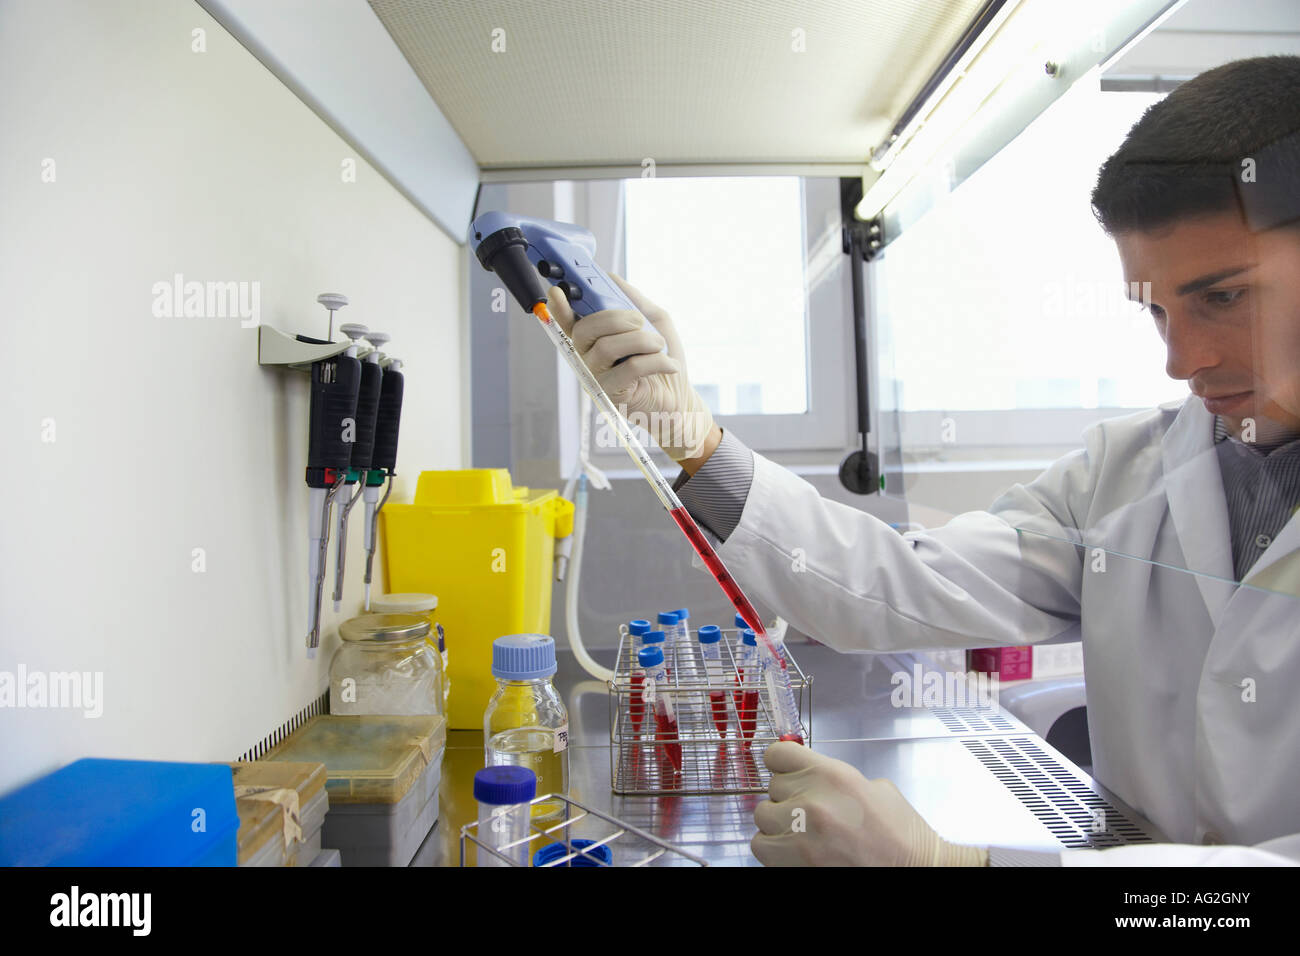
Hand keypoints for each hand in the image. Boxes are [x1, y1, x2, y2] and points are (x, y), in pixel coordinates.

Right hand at [545, 274, 715, 461]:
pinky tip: (668, 365)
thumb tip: (611, 277)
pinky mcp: (611, 394)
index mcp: (595, 337)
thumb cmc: (664, 359)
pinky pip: (630, 368)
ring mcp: (597, 376)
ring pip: (607, 347)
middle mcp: (589, 356)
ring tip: (659, 345)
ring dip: (641, 340)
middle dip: (616, 318)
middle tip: (640, 322)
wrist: (680, 397)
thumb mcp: (654, 320)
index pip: (568, 320)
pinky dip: (656, 361)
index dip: (559, 306)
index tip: (558, 290)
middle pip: (585, 329)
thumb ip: (633, 299)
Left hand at [751, 742, 989, 865]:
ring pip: (762, 816)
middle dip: (788, 795)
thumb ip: (832, 778)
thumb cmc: (900, 833)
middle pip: (772, 786)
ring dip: (778, 822)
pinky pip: (761, 845)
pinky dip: (774, 847)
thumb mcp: (872, 786)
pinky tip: (795, 848)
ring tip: (802, 829)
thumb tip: (806, 775)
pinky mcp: (794, 862)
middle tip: (808, 807)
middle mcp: (812, 801)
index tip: (787, 770)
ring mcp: (801, 835)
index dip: (782, 763)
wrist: (914, 869)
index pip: (777, 754)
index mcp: (832, 774)